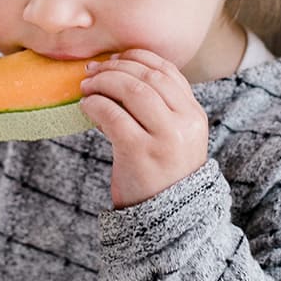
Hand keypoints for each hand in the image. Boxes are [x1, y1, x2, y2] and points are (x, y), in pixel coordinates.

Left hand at [80, 49, 208, 207]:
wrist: (167, 223)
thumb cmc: (162, 177)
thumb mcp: (173, 139)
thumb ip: (159, 110)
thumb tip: (119, 75)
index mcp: (195, 116)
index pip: (167, 71)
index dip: (138, 58)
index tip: (116, 58)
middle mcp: (185, 123)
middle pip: (148, 76)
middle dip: (116, 67)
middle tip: (92, 71)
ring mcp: (164, 138)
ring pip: (131, 90)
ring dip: (103, 82)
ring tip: (86, 87)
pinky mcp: (140, 152)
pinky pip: (113, 115)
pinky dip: (95, 105)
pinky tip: (86, 107)